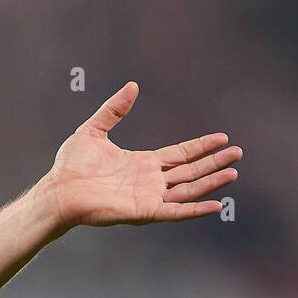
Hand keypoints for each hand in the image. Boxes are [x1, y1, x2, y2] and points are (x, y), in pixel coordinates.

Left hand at [42, 81, 240, 232]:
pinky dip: (195, 209)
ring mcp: (149, 197)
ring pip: (188, 189)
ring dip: (211, 182)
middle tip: (238, 153)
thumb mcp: (93, 130)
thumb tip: (132, 86)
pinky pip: (175, 211)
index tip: (222, 138)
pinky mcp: (144, 211)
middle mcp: (150, 181)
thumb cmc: (70, 165)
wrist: (59, 190)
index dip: (200, 146)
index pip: (179, 154)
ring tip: (233, 172)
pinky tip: (216, 204)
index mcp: (142, 163)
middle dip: (214, 162)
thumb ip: (113, 110)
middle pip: (190, 171)